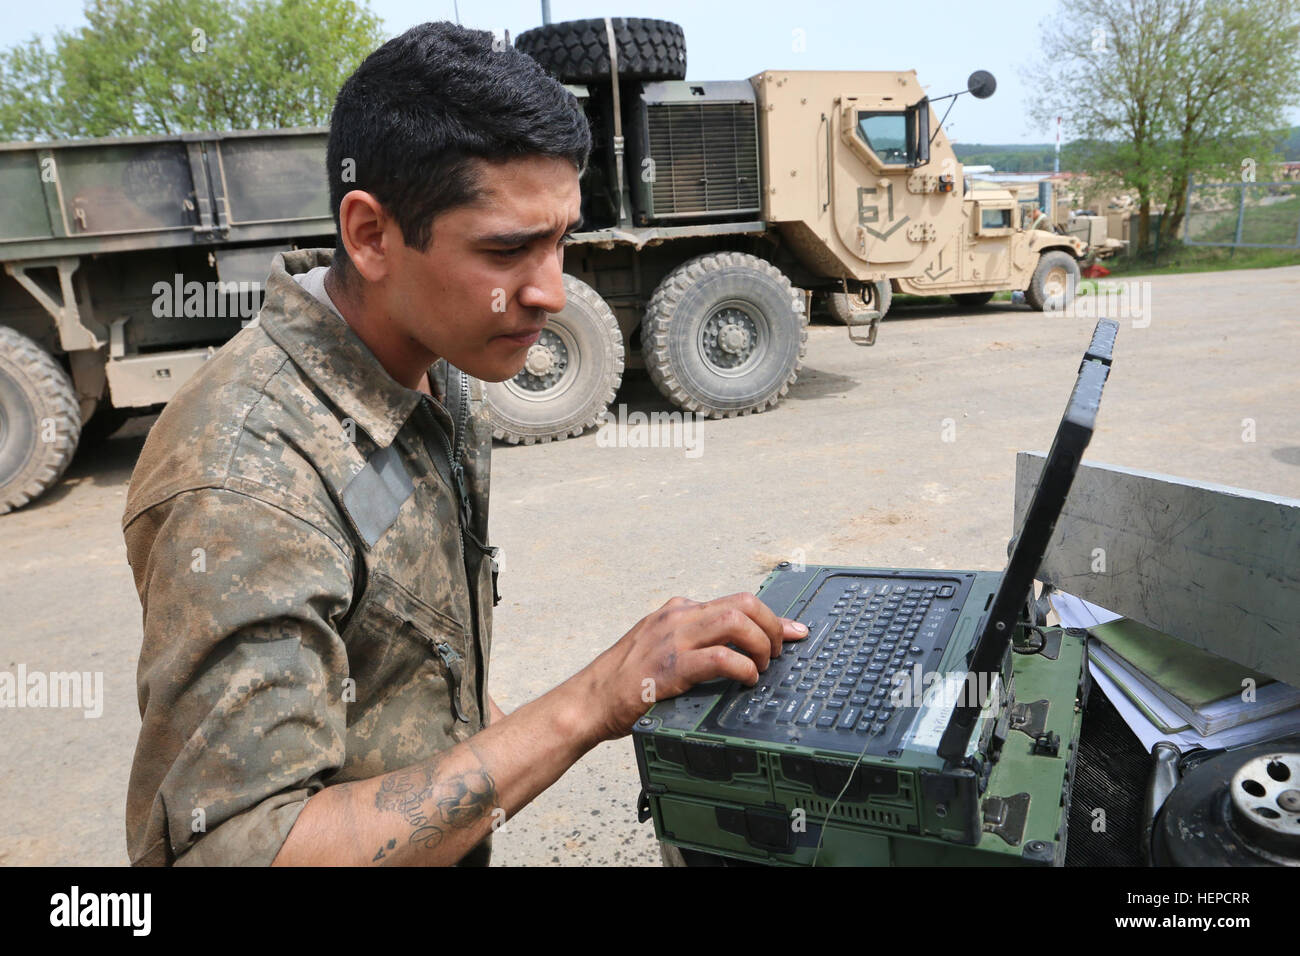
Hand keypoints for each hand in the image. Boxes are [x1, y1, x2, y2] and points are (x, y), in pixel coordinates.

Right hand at [581, 592, 807, 740]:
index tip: (795, 631)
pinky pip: (720, 657)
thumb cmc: (625, 682)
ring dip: (760, 644)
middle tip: (779, 653)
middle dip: (772, 626)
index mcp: (677, 611)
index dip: (772, 617)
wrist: (589, 700)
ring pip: (735, 622)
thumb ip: (692, 641)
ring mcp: (673, 639)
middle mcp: (677, 618)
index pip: (736, 601)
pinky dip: (742, 667)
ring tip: (762, 666)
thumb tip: (733, 650)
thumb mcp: (659, 648)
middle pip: (742, 603)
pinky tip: (746, 679)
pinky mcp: (670, 666)